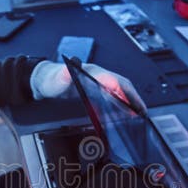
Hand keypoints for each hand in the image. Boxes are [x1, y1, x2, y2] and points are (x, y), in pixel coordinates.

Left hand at [30, 60, 146, 113]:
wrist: (47, 81)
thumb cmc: (51, 80)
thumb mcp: (52, 81)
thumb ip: (59, 79)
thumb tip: (66, 71)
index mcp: (88, 72)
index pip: (107, 77)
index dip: (117, 86)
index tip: (125, 95)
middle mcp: (96, 76)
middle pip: (120, 84)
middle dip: (132, 96)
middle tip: (140, 109)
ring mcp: (98, 83)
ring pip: (120, 90)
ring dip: (131, 101)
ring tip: (139, 113)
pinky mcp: (97, 91)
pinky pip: (113, 97)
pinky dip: (122, 106)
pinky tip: (126, 115)